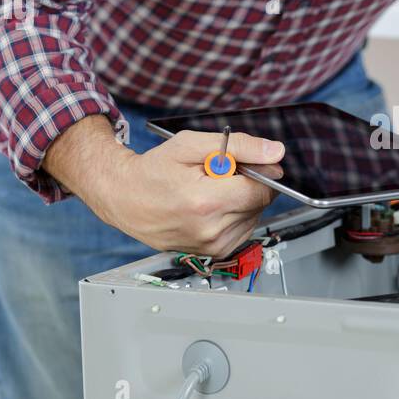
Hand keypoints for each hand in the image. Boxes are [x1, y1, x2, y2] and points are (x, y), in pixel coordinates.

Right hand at [94, 128, 285, 256]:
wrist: (123, 197)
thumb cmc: (152, 171)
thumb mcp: (192, 145)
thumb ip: (239, 146)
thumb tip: (274, 152)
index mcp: (207, 202)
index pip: (262, 189)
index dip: (259, 171)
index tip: (245, 164)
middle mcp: (211, 230)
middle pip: (259, 203)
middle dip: (247, 185)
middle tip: (218, 175)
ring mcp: (212, 245)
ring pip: (254, 216)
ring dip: (241, 201)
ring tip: (209, 191)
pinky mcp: (213, 253)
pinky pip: (242, 229)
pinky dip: (234, 215)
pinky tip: (210, 206)